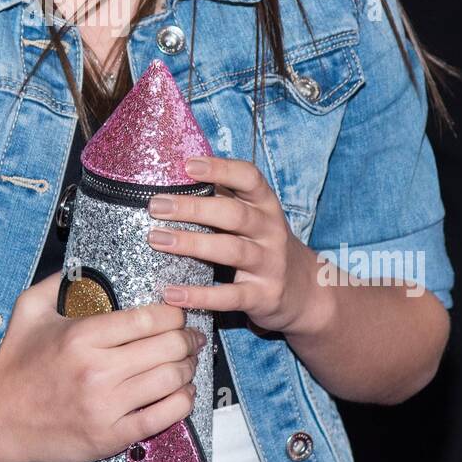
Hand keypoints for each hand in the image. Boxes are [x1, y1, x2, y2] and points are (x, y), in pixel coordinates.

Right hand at [0, 270, 207, 461]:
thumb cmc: (14, 363)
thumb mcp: (28, 310)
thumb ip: (58, 282)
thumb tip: (86, 266)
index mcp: (83, 336)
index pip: (149, 319)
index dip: (174, 314)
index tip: (178, 313)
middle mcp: (98, 370)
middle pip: (168, 348)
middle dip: (189, 339)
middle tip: (192, 337)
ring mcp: (106, 406)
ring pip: (172, 381)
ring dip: (188, 368)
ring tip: (188, 362)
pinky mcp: (111, 436)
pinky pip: (164, 417)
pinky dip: (183, 403)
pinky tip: (183, 393)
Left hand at [145, 155, 327, 335]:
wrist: (306, 291)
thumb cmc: (264, 245)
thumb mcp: (254, 217)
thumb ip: (223, 199)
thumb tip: (177, 177)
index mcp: (266, 205)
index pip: (248, 178)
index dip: (220, 168)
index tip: (187, 165)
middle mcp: (271, 231)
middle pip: (233, 214)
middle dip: (193, 208)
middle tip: (156, 205)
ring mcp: (270, 264)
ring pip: (230, 250)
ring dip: (190, 243)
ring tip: (157, 239)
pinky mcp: (263, 296)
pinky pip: (229, 296)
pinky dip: (199, 295)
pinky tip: (171, 293)